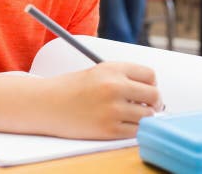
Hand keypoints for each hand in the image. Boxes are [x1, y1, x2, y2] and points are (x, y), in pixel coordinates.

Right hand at [42, 62, 161, 138]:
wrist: (47, 104)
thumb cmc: (72, 88)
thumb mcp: (99, 72)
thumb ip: (124, 77)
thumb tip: (152, 92)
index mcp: (113, 69)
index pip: (150, 75)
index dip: (151, 84)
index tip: (147, 90)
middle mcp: (115, 87)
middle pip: (154, 95)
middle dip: (154, 102)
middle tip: (148, 106)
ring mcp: (112, 109)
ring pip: (148, 116)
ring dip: (144, 118)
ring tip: (132, 116)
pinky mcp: (108, 129)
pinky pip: (136, 132)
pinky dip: (133, 130)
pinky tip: (123, 124)